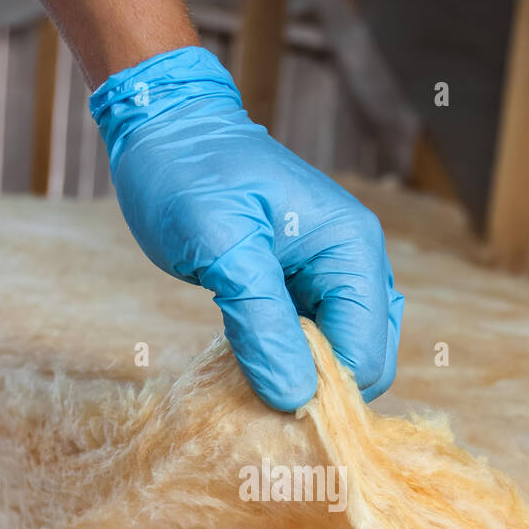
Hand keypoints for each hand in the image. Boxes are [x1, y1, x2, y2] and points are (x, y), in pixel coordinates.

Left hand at [90, 47, 404, 410]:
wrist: (163, 128)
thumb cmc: (187, 176)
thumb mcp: (222, 248)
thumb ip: (262, 323)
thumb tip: (296, 398)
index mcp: (353, 251)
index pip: (365, 355)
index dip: (321, 391)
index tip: (263, 400)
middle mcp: (358, 267)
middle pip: (364, 364)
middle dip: (316, 390)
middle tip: (252, 390)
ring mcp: (334, 280)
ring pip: (339, 361)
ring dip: (299, 381)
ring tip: (246, 373)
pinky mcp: (305, 290)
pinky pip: (312, 348)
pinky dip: (284, 364)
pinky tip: (244, 359)